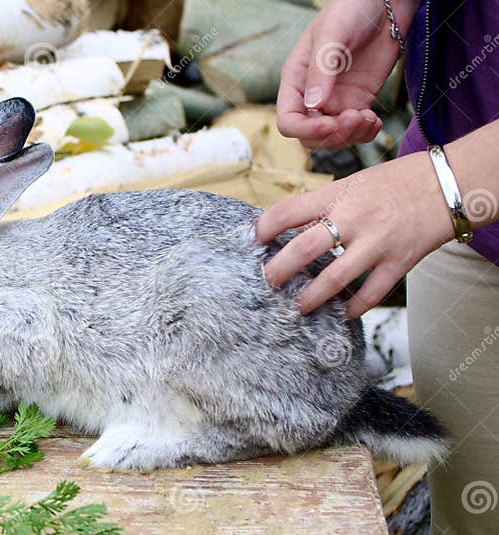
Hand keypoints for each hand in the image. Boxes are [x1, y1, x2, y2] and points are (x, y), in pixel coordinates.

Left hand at [256, 151, 454, 317]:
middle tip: (266, 283)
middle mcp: (354, 218)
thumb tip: (288, 229)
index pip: (288, 211)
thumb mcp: (351, 183)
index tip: (253, 241)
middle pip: (305, 248)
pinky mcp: (400, 261)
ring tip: (296, 307)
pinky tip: (342, 312)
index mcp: (338, 195)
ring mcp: (377, 242)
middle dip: (279, 270)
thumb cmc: (393, 182)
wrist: (448, 183)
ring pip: (336, 278)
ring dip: (311, 297)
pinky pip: (372, 293)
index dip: (264, 227)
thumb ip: (322, 205)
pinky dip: (354, 307)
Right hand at [277, 0, 418, 149]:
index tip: (331, 124)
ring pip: (334, 139)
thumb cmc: (350, 11)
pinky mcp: (357, 103)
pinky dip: (365, 134)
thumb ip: (321, 70)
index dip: (306, 130)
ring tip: (369, 118)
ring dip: (351, 137)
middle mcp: (311, 97)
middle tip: (356, 118)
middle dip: (332, 136)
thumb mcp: (332, 35)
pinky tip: (375, 120)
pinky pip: (356, 131)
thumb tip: (314, 105)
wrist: (384, 4)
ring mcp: (335, 102)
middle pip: (309, 137)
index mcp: (295, 81)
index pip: (288, 121)